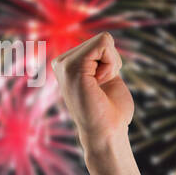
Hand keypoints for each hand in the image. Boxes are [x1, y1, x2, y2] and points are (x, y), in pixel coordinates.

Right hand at [52, 32, 132, 154]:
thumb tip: (105, 39)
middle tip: (103, 87)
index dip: (113, 63)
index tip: (104, 85)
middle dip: (113, 62)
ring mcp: (64, 64)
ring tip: (100, 87)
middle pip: (103, 40)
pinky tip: (100, 84)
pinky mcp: (72, 67)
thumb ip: (102, 59)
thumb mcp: (108, 77)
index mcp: (69, 64)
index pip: (102, 42)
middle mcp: (62, 62)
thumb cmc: (112, 112)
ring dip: (112, 65)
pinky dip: (111, 65)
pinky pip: (104, 45)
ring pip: (104, 42)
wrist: (108, 134)